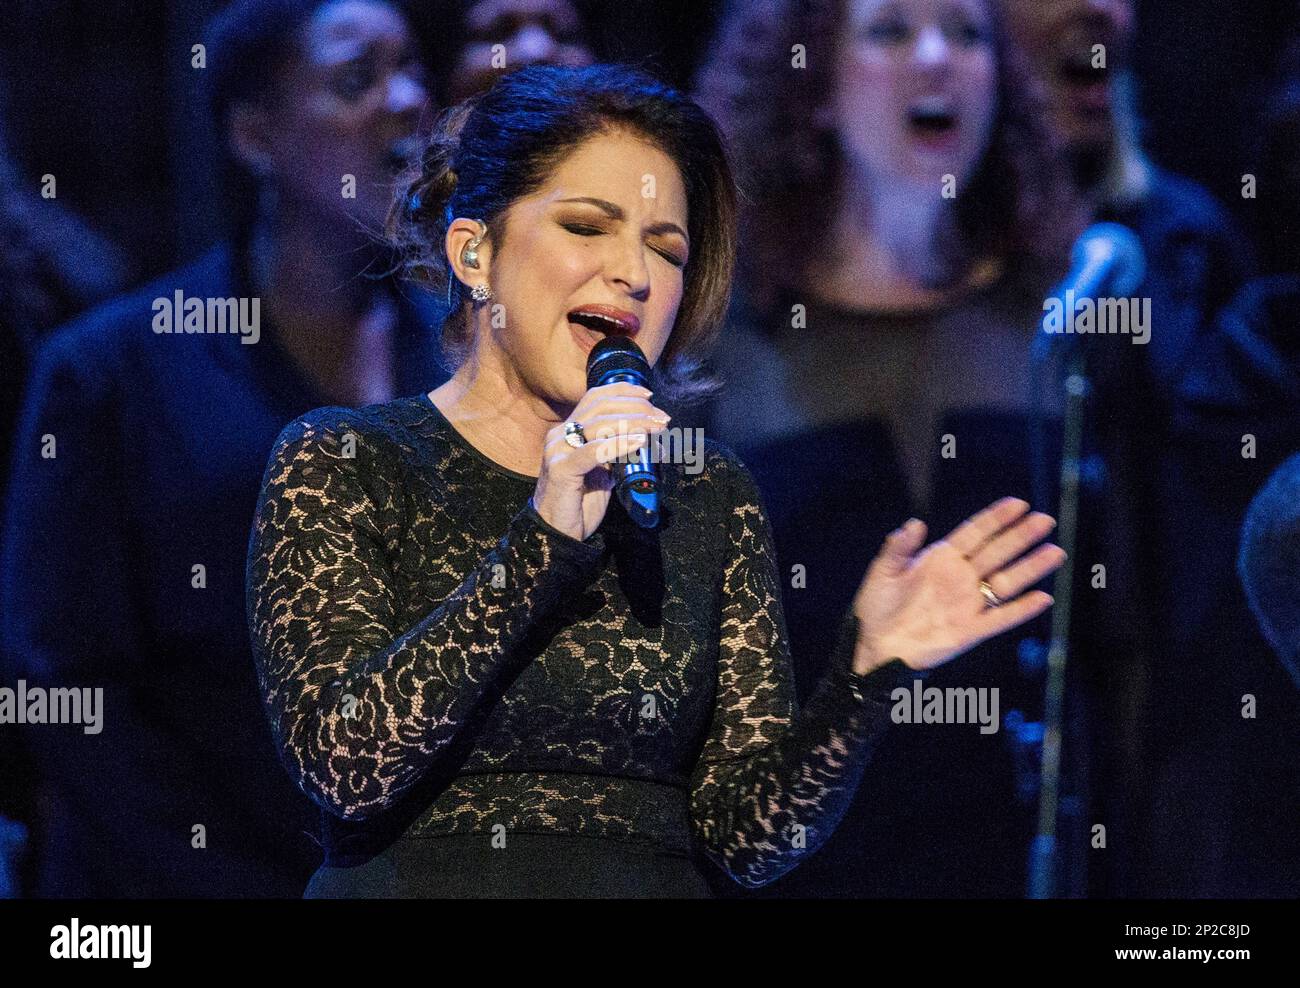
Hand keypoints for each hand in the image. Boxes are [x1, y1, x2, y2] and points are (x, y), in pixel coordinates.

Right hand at [531, 382, 671, 540]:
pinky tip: (640, 442)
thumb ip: (615, 453)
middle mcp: (560, 435)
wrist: (558, 534)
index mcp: (568, 431)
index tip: (649, 396)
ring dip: (634, 423)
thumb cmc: (580, 503)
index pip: (594, 397)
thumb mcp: (602, 471)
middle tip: (662, 418)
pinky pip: (594, 451)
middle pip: (600, 406)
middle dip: (636, 408)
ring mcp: (558, 450)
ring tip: (657, 428)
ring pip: (599, 424)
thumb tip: (645, 439)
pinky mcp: (561, 469)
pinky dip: (620, 444)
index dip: (623, 391)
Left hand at [850, 497, 1065, 675]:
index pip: (975, 533)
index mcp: (940, 559)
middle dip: (1021, 536)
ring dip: (1030, 568)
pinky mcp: (970, 630)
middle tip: (1045, 520)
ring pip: (1006, 582)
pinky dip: (1021, 609)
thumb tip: (915, 523)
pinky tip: (1043, 598)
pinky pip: (1001, 618)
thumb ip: (898, 547)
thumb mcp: (883, 572)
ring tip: (1055, 552)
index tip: (1018, 504)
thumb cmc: (876, 607)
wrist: (874, 646)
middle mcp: (960, 578)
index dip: (996, 518)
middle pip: (997, 552)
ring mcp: (968, 603)